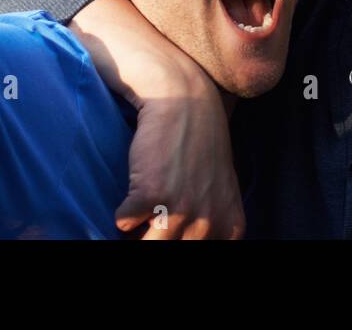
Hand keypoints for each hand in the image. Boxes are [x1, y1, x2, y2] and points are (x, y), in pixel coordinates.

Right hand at [115, 74, 243, 239]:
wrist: (181, 97)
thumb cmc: (196, 140)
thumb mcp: (217, 189)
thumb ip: (208, 222)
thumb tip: (178, 239)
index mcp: (230, 228)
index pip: (197, 255)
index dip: (175, 241)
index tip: (163, 226)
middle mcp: (209, 225)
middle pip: (169, 251)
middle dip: (155, 236)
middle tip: (150, 218)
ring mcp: (181, 212)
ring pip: (147, 246)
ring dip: (137, 230)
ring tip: (141, 209)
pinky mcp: (151, 197)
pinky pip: (123, 223)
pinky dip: (122, 211)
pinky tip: (133, 187)